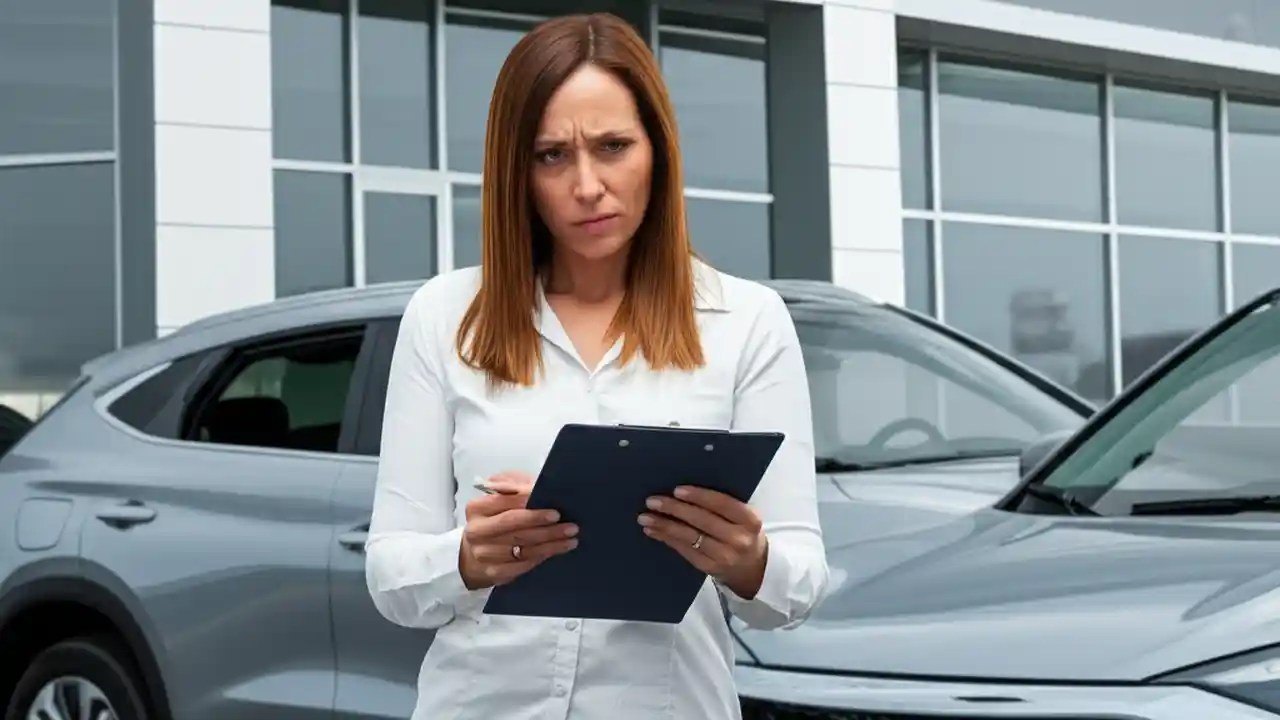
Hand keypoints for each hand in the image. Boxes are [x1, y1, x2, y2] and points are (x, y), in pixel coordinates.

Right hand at [459, 472, 577, 589]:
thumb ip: (515, 485)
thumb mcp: (503, 494)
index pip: (505, 504)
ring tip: (570, 539)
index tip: (554, 512)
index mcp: (476, 508)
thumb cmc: (496, 516)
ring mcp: (484, 554)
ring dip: (550, 544)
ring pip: (523, 548)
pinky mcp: (494, 572)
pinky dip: (542, 557)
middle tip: (569, 526)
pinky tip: (556, 551)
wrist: (476, 551)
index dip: (531, 507)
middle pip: (515, 528)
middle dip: (545, 527)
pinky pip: (522, 565)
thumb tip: (533, 488)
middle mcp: (477, 531)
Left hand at [637, 485, 767, 598]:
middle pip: (701, 520)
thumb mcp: (744, 517)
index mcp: (749, 519)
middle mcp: (738, 539)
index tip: (676, 490)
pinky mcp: (710, 568)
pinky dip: (667, 539)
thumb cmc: (743, 533)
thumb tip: (684, 490)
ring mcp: (724, 556)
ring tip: (645, 517)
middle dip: (674, 509)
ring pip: (689, 537)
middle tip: (652, 501)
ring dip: (664, 526)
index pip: (721, 504)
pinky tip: (654, 531)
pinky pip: (685, 550)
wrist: (753, 568)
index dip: (698, 496)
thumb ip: (724, 504)